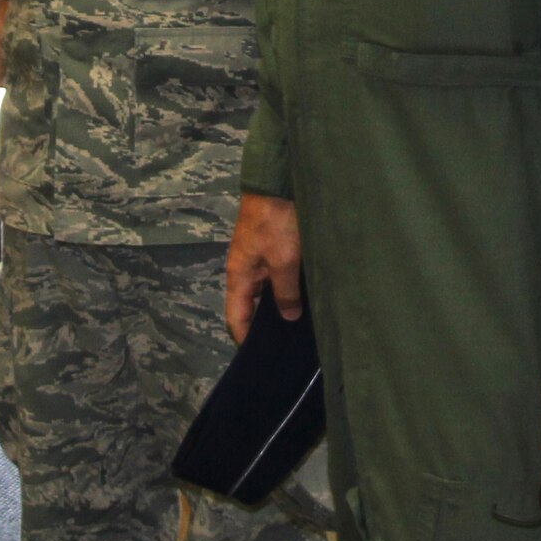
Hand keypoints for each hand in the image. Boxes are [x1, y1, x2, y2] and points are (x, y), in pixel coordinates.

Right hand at [225, 193, 302, 341]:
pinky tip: (306, 297)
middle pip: (250, 306)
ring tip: (302, 325)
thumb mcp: (284, 261)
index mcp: (239, 275)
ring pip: (266, 291)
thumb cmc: (276, 223)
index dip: (245, 339)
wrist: (278, 182)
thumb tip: (288, 317)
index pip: (235, 317)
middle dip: (266, 325)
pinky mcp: (272, 248)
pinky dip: (287, 289)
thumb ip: (285, 292)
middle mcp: (245, 270)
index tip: (263, 358)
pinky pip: (277, 277)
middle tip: (290, 344)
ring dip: (280, 306)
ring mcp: (258, 258)